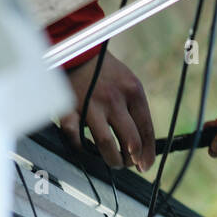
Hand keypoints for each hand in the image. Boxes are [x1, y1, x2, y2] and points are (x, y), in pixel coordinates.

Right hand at [61, 51, 155, 169]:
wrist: (76, 50)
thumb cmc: (105, 72)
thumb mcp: (128, 83)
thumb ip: (135, 109)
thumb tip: (141, 144)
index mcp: (132, 92)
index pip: (146, 130)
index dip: (147, 153)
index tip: (145, 165)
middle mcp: (114, 99)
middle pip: (130, 142)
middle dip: (132, 160)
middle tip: (129, 164)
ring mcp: (91, 105)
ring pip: (106, 145)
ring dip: (112, 160)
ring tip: (113, 162)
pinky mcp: (69, 109)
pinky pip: (76, 137)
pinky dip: (82, 148)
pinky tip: (87, 148)